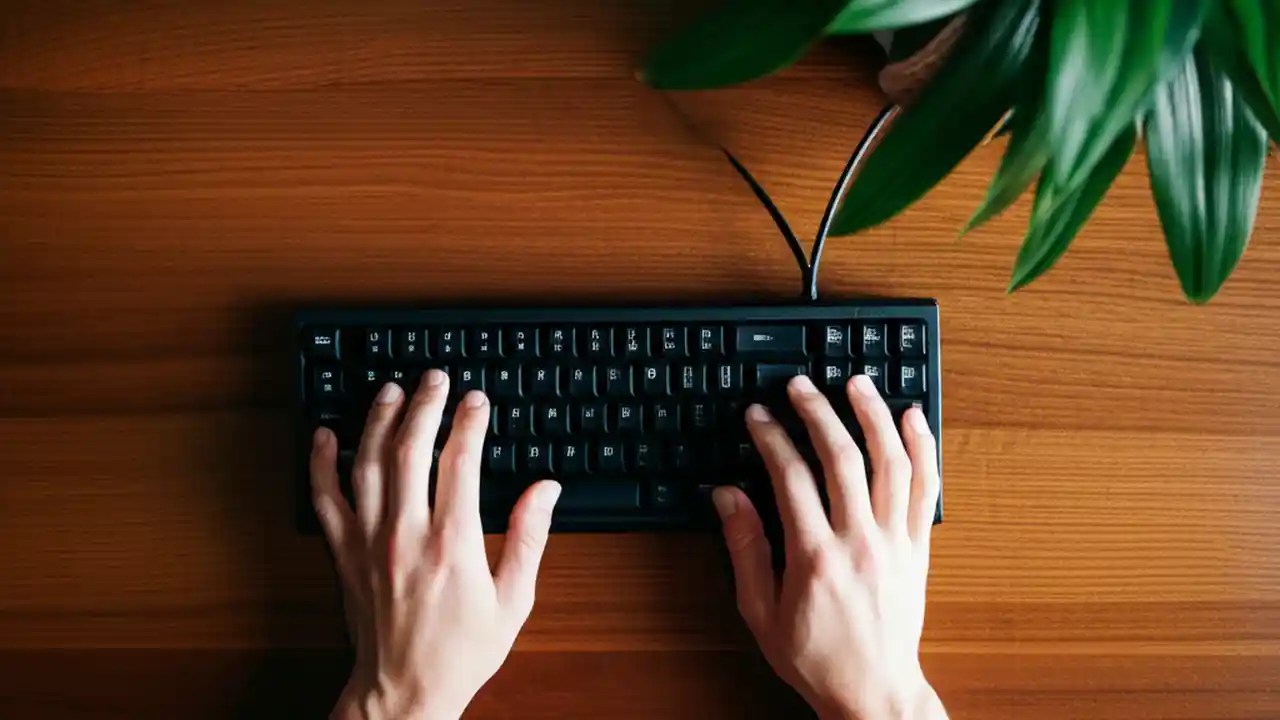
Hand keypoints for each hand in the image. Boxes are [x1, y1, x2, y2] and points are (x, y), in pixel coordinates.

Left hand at [310, 370, 561, 719]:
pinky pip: (325, 499)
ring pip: (368, 464)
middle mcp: (407, 535)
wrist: (404, 691)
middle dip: (425, 406)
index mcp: (454, 544)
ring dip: (379, 421)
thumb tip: (545, 490)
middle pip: (411, 450)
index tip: (476, 400)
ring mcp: (369, 542)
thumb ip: (529, 538)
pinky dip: (321, 463)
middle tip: (435, 379)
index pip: (461, 462)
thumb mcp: (514, 600)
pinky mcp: (344, 554)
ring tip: (392, 391)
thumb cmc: (460, 651)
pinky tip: (326, 435)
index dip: (469, 422)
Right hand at [713, 374, 944, 719]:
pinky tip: (912, 418)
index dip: (771, 438)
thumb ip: (746, 550)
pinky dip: (921, 448)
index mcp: (814, 557)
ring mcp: (894, 543)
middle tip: (801, 387)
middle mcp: (859, 542)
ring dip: (873, 416)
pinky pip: (925, 488)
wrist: (874, 690)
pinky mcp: (917, 548)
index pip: (790, 477)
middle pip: (841, 458)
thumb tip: (728, 497)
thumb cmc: (815, 656)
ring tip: (857, 384)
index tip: (758, 415)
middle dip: (818, 413)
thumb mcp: (760, 611)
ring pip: (890, 463)